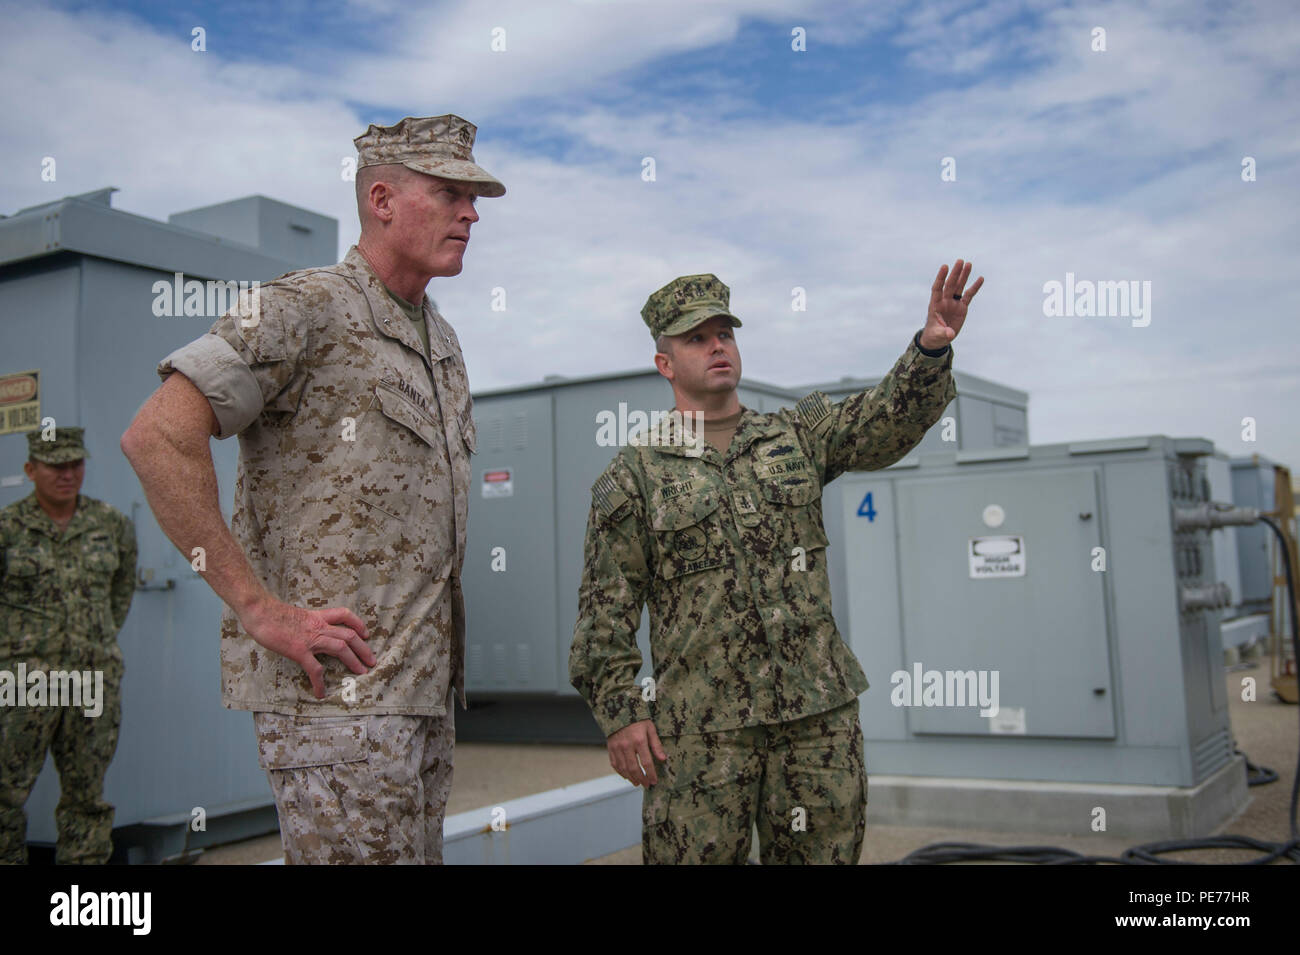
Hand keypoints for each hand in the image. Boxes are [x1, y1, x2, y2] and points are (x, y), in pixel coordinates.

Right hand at [239, 596, 374, 698]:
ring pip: (340, 648)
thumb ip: (304, 623)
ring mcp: (310, 639)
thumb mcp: (294, 615)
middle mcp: (318, 626)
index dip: (358, 623)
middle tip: (371, 661)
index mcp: (316, 617)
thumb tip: (304, 631)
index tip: (365, 633)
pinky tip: (321, 693)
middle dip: (363, 648)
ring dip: (353, 661)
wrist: (260, 612)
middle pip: (349, 634)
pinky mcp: (299, 650)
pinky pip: (314, 669)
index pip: (344, 615)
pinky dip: (320, 682)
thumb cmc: (271, 614)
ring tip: (361, 673)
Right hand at [607, 719, 667, 787]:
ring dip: (631, 778)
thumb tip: (663, 759)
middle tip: (647, 785)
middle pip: (634, 768)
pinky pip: (615, 764)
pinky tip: (627, 776)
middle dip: (641, 779)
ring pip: (624, 769)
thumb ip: (656, 744)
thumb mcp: (650, 728)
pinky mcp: (610, 748)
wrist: (619, 710)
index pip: (646, 762)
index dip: (651, 774)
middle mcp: (627, 745)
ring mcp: (617, 748)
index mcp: (639, 740)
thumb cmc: (638, 719)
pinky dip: (621, 772)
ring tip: (637, 783)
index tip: (654, 781)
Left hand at [924, 258, 982, 348]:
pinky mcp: (962, 307)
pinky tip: (980, 278)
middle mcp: (944, 301)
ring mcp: (953, 303)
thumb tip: (950, 334)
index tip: (945, 266)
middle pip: (950, 284)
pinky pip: (969, 295)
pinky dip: (974, 287)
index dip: (941, 277)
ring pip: (959, 286)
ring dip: (963, 276)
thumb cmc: (935, 335)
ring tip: (969, 264)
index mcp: (935, 304)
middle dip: (955, 273)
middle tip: (960, 261)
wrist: (939, 338)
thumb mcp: (937, 335)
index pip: (937, 288)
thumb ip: (943, 333)